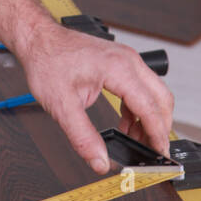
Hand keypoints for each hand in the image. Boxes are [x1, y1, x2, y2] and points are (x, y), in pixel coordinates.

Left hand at [18, 20, 173, 171]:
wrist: (39, 39)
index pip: (150, 107)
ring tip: (135, 140)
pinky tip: (126, 124)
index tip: (160, 154)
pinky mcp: (121, 62)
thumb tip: (99, 161)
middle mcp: (128, 61)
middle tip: (151, 151)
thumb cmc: (47, 61)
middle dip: (160, 127)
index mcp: (118, 69)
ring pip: (154, 92)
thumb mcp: (62, 105)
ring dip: (149, 118)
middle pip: (161, 98)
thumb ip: (83, 137)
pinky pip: (141, 87)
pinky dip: (139, 108)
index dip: (158, 134)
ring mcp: (126, 59)